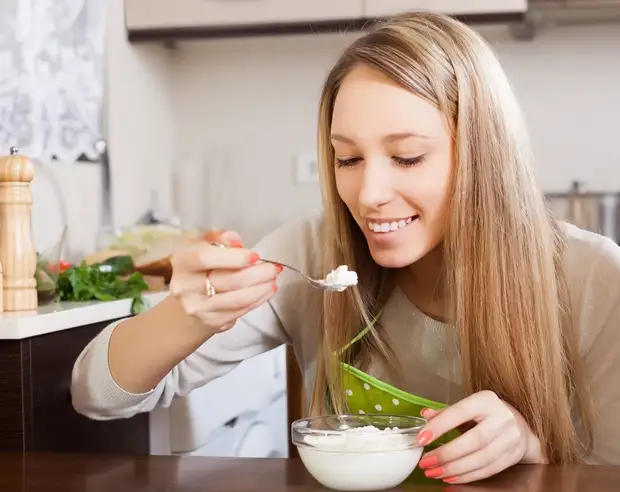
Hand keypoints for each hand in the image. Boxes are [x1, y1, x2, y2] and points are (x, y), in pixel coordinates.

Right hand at [168, 230, 280, 333]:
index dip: (234, 257)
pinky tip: (267, 290)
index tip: (255, 256)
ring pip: (239, 299)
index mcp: (182, 262)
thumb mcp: (205, 245)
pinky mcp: (212, 322)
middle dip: (258, 274)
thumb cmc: (201, 267)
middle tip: (273, 268)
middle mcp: (186, 287)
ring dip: (262, 288)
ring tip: (273, 279)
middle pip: (229, 281)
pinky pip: (242, 311)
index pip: (205, 258)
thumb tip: (237, 243)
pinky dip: (259, 299)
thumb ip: (220, 238)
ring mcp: (198, 308)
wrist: (190, 300)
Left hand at [416, 391, 545, 483]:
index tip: (421, 439)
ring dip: (455, 469)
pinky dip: (468, 476)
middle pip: (473, 440)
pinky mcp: (513, 455)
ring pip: (481, 458)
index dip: (440, 426)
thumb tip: (425, 416)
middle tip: (426, 462)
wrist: (520, 425)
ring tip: (435, 472)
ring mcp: (510, 438)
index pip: (460, 412)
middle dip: (446, 454)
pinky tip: (451, 477)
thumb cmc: (487, 414)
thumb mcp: (468, 407)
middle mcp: (502, 418)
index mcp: (486, 400)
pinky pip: (488, 469)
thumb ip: (446, 413)